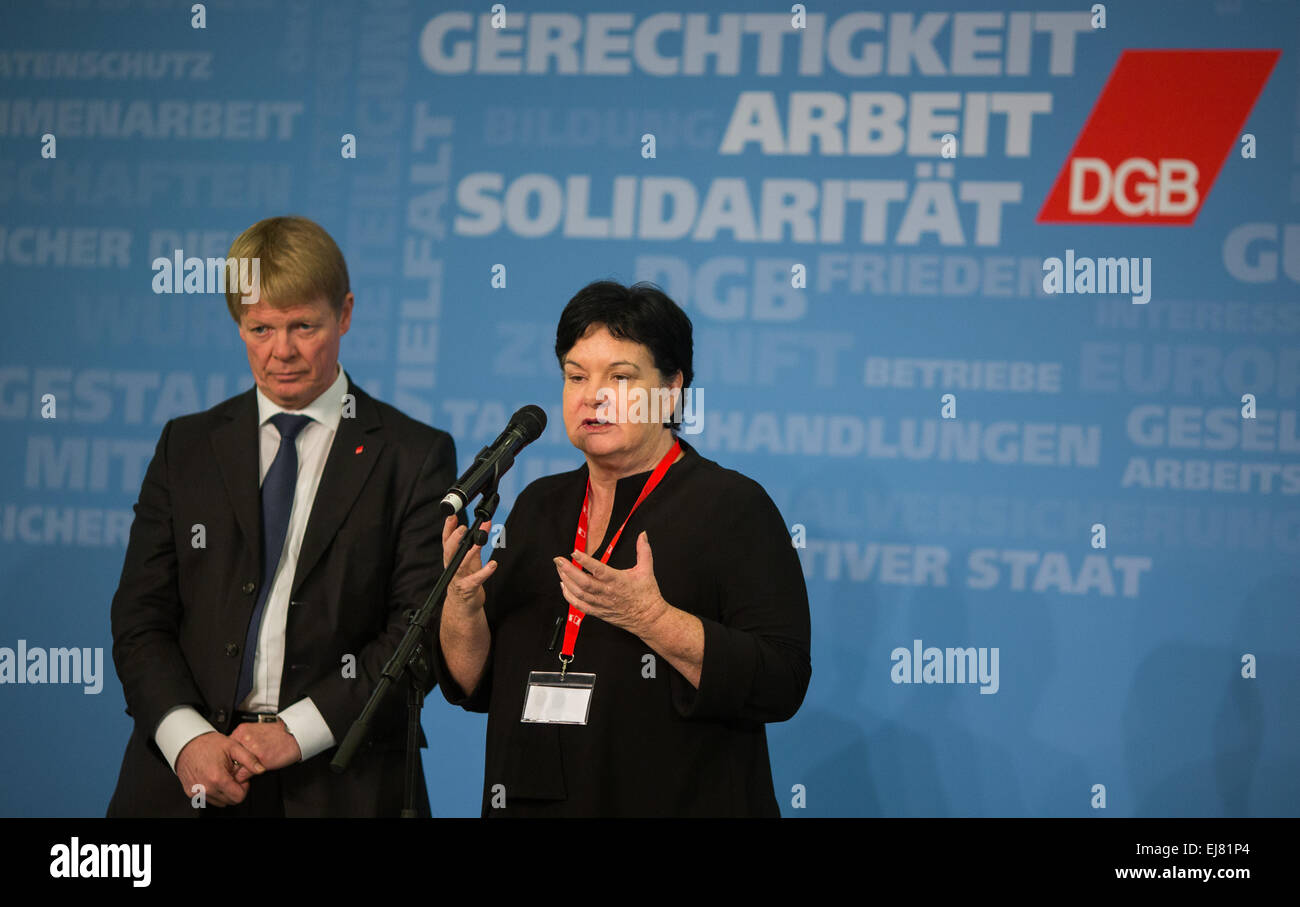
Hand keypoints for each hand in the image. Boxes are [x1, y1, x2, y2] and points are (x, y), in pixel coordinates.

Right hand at [175, 731, 263, 806]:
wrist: (187, 743)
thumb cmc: (208, 744)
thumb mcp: (233, 747)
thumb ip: (250, 760)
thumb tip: (261, 770)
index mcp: (217, 778)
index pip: (239, 797)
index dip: (244, 787)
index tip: (240, 777)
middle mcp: (206, 788)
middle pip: (230, 800)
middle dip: (234, 788)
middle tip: (230, 774)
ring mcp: (197, 792)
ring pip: (219, 801)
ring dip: (224, 791)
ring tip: (221, 774)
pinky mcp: (191, 793)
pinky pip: (208, 799)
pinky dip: (213, 791)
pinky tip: (213, 778)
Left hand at [230, 719, 301, 770]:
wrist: (293, 735)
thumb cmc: (277, 735)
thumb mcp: (256, 733)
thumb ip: (243, 741)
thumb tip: (232, 755)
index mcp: (241, 731)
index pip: (226, 750)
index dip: (229, 759)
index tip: (233, 764)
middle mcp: (244, 739)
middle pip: (228, 760)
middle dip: (233, 766)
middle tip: (240, 769)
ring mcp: (251, 748)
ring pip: (234, 769)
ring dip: (239, 773)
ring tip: (248, 771)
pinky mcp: (258, 760)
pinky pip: (243, 775)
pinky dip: (246, 778)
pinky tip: (254, 772)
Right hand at [442, 515, 496, 614]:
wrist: (464, 604)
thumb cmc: (466, 578)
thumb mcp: (472, 557)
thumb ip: (478, 540)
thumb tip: (487, 523)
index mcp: (451, 558)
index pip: (446, 541)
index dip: (447, 528)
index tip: (452, 516)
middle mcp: (452, 567)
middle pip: (449, 552)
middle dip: (454, 539)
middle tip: (462, 528)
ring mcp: (458, 578)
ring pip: (460, 565)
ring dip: (469, 554)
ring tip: (478, 543)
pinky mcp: (468, 589)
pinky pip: (476, 580)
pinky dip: (485, 572)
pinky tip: (493, 565)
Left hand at [553, 531, 669, 636]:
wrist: (647, 618)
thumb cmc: (646, 594)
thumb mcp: (646, 569)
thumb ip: (644, 550)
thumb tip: (643, 534)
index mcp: (618, 580)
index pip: (599, 570)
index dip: (585, 561)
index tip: (574, 552)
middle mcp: (607, 592)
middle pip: (583, 582)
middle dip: (568, 570)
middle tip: (558, 560)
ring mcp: (601, 603)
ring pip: (579, 593)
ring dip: (567, 581)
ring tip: (559, 569)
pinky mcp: (598, 611)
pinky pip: (579, 605)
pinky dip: (569, 596)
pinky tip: (563, 586)